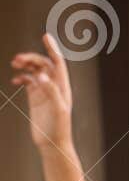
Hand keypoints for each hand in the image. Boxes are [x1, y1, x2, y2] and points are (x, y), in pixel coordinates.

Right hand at [10, 34, 73, 152]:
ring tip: (15, 64)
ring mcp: (44, 91)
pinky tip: (15, 81)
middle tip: (18, 59)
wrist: (52, 145)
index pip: (58, 63)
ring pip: (34, 71)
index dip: (52, 48)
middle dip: (31, 58)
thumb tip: (41, 75)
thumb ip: (51, 91)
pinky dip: (21, 78)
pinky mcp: (35, 98)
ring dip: (25, 64)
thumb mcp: (57, 109)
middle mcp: (54, 86)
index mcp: (62, 87)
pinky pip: (28, 82)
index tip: (45, 35)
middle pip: (42, 64)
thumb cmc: (59, 129)